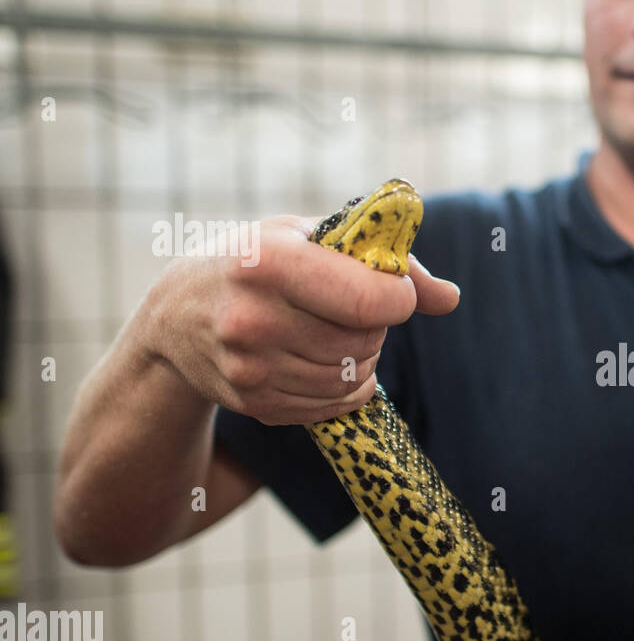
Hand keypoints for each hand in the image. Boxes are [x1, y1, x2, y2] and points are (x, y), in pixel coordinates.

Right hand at [143, 213, 459, 425]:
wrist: (175, 314)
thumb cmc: (256, 261)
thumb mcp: (307, 236)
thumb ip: (385, 260)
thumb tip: (451, 298)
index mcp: (267, 263)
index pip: (370, 300)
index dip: (398, 297)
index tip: (390, 288)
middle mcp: (252, 319)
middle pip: (365, 340)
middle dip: (376, 324)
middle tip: (353, 306)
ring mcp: (250, 368)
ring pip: (354, 377)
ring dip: (364, 355)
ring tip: (336, 329)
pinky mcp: (255, 404)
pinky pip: (334, 404)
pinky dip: (346, 384)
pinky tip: (325, 358)